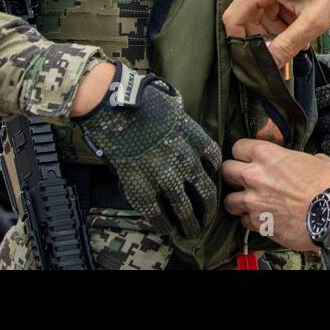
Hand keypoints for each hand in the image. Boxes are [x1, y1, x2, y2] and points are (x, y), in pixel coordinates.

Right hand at [73, 67, 222, 242]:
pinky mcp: (141, 186)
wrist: (115, 108)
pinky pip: (157, 212)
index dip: (214, 171)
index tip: (213, 178)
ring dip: (191, 221)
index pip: (213, 159)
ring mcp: (163, 175)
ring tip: (193, 230)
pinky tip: (168, 228)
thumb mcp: (172, 105)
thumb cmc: (141, 100)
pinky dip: (164, 223)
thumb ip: (179, 120)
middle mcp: (184, 159)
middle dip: (209, 207)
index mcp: (193, 137)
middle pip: (205, 189)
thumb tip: (179, 116)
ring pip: (184, 207)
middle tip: (209, 216)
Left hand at [221, 138, 329, 250]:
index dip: (244, 153)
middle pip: (226, 171)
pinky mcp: (258, 223)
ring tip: (250, 203)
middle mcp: (254, 176)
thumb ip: (299, 159)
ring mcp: (253, 202)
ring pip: (228, 201)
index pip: (238, 147)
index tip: (250, 158)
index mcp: (267, 154)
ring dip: (238, 201)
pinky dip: (251, 220)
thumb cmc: (328, 185)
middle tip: (245, 180)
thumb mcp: (317, 160)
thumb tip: (303, 163)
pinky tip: (264, 218)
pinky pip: (244, 221)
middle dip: (233, 175)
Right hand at [224, 0, 329, 67]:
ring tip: (304, 31)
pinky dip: (283, 10)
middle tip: (291, 46)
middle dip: (268, 34)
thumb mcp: (314, 21)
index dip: (243, 41)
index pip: (233, 19)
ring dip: (278, 24)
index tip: (260, 54)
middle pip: (248, 14)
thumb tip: (269, 63)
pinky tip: (302, 17)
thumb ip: (287, 44)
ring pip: (261, 7)